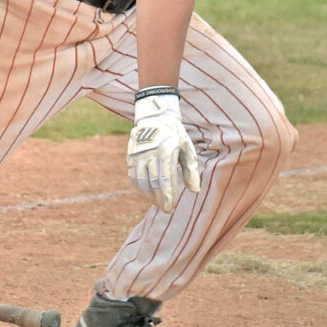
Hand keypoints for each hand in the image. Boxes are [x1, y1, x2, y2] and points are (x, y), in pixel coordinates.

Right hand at [127, 91, 200, 212]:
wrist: (156, 117)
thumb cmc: (175, 135)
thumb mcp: (187, 149)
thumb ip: (191, 170)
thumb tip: (195, 190)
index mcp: (166, 151)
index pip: (165, 179)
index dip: (168, 196)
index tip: (171, 208)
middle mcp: (150, 153)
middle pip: (153, 182)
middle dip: (160, 199)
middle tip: (166, 209)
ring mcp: (138, 154)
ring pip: (141, 181)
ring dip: (149, 195)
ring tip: (158, 203)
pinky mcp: (131, 155)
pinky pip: (133, 176)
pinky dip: (140, 187)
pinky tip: (148, 193)